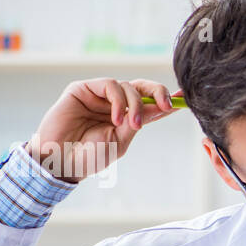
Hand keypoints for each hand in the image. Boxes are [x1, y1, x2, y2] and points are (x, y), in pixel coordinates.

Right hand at [24, 78, 179, 180]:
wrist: (61, 161)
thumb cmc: (89, 156)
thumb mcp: (121, 141)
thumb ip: (139, 122)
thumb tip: (162, 108)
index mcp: (126, 117)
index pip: (150, 103)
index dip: (167, 99)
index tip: (184, 99)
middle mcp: (114, 103)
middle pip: (142, 87)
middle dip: (159, 93)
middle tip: (168, 105)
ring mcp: (99, 95)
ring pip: (128, 86)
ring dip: (135, 104)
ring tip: (131, 125)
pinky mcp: (83, 89)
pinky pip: (109, 84)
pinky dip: (118, 100)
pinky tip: (117, 118)